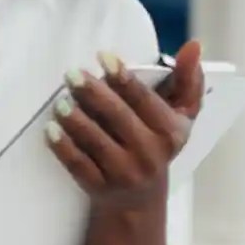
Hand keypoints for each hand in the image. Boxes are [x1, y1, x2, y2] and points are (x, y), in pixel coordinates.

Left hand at [46, 41, 204, 213]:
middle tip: (71, 74)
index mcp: (170, 133)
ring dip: (75, 120)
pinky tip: (51, 130)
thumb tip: (194, 45)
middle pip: (118, 118)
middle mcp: (150, 154)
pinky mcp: (100, 188)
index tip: (104, 56)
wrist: (138, 200)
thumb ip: (187, 80)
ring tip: (60, 101)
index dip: (124, 78)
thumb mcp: (179, 115)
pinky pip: (78, 165)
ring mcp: (124, 174)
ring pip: (96, 143)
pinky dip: (63, 147)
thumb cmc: (157, 143)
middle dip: (93, 94)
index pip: (145, 101)